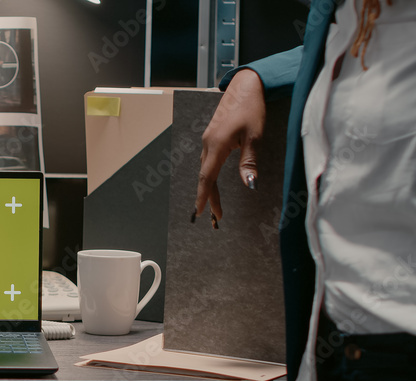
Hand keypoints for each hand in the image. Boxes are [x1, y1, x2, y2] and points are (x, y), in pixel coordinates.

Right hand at [195, 69, 266, 224]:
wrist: (244, 86)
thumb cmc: (251, 108)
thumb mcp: (255, 136)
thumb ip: (249, 161)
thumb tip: (250, 185)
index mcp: (217, 145)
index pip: (207, 178)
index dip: (204, 197)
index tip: (201, 213)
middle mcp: (208, 144)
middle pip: (205, 177)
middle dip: (209, 198)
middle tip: (215, 218)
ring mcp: (208, 140)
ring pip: (206, 170)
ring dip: (210, 188)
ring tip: (216, 205)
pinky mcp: (212, 137)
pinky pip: (208, 161)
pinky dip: (210, 176)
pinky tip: (214, 182)